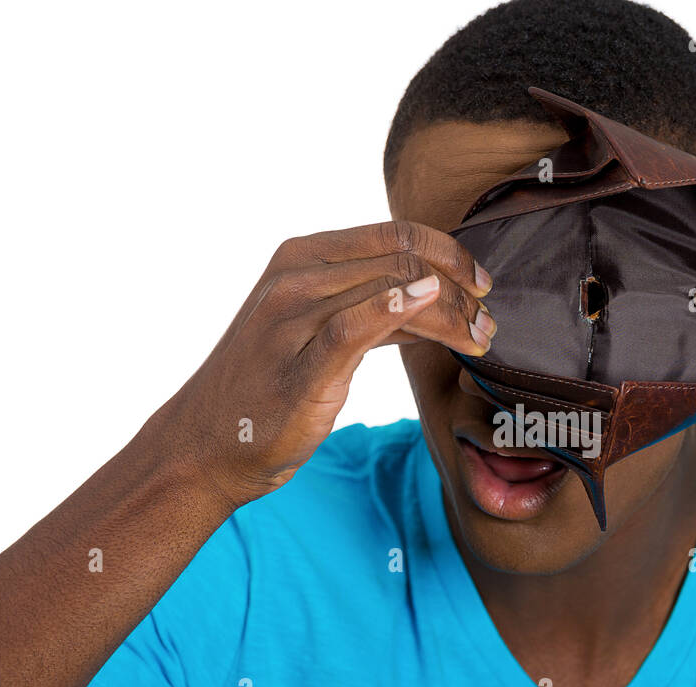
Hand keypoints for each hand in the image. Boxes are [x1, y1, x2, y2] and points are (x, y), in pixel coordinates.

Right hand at [153, 221, 495, 507]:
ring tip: (480, 338)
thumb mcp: (320, 331)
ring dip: (451, 311)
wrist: (207, 445)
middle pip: (401, 257)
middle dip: (460, 286)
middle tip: (489, 321)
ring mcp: (293, 319)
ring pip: (391, 287)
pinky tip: (430, 309)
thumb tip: (432, 297)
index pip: (395, 233)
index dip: (450, 253)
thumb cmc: (267, 390)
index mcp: (302, 257)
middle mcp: (295, 276)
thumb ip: (372, 307)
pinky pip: (356, 324)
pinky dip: (397, 309)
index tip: (481, 284)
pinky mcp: (300, 365)